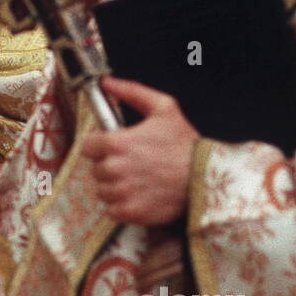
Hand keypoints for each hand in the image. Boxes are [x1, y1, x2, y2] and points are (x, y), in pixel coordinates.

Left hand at [80, 76, 198, 226]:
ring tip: (137, 181)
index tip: (114, 148)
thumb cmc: (186, 143)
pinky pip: (112, 210)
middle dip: (110, 166)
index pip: (87, 147)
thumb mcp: (164, 108)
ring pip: (102, 190)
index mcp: (117, 143)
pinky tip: (139, 196)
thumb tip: (107, 83)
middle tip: (132, 164)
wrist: (207, 178)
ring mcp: (122, 192)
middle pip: (96, 169)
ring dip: (115, 186)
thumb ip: (132, 92)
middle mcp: (115, 168)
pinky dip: (121, 206)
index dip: (100, 146)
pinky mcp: (131, 212)